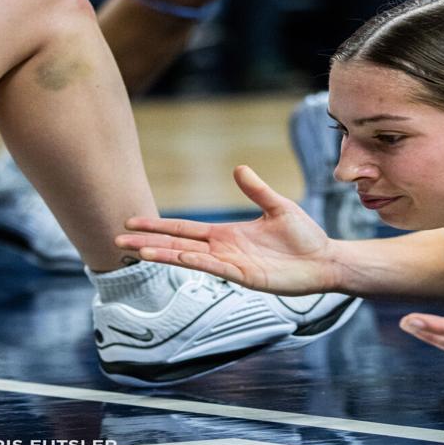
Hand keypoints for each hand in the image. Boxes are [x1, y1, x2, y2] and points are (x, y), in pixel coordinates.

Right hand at [115, 165, 340, 295]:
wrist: (325, 260)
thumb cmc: (304, 236)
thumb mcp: (278, 206)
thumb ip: (256, 190)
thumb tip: (238, 168)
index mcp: (226, 234)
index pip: (185, 230)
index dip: (159, 227)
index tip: (133, 223)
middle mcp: (224, 250)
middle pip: (178, 245)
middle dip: (149, 243)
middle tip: (118, 241)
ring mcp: (232, 264)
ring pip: (190, 258)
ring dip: (163, 255)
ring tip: (136, 252)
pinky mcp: (246, 276)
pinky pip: (214, 268)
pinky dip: (194, 262)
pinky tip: (174, 257)